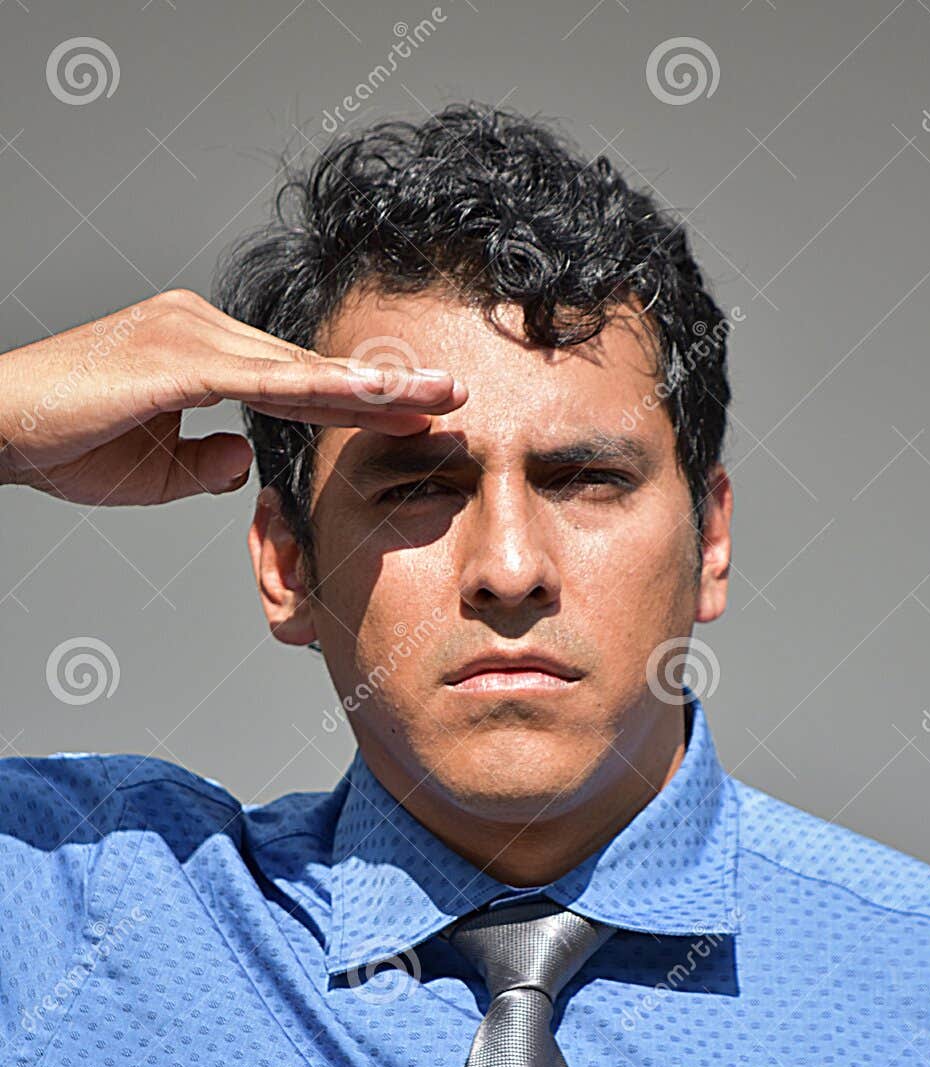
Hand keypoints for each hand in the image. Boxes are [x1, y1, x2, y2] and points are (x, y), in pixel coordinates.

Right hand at [0, 288, 465, 505]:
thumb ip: (206, 462)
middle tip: (455, 397)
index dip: (361, 401)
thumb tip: (244, 462)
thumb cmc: (66, 445)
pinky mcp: (175, 357)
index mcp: (203, 350)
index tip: (418, 415)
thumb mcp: (156, 469)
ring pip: (299, 369)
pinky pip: (263, 380)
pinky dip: (320, 392)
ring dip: (371, 388)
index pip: (298, 382)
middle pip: (311, 367)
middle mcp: (203, 328)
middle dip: (386, 386)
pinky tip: (369, 402)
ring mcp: (190, 334)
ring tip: (436, 400)